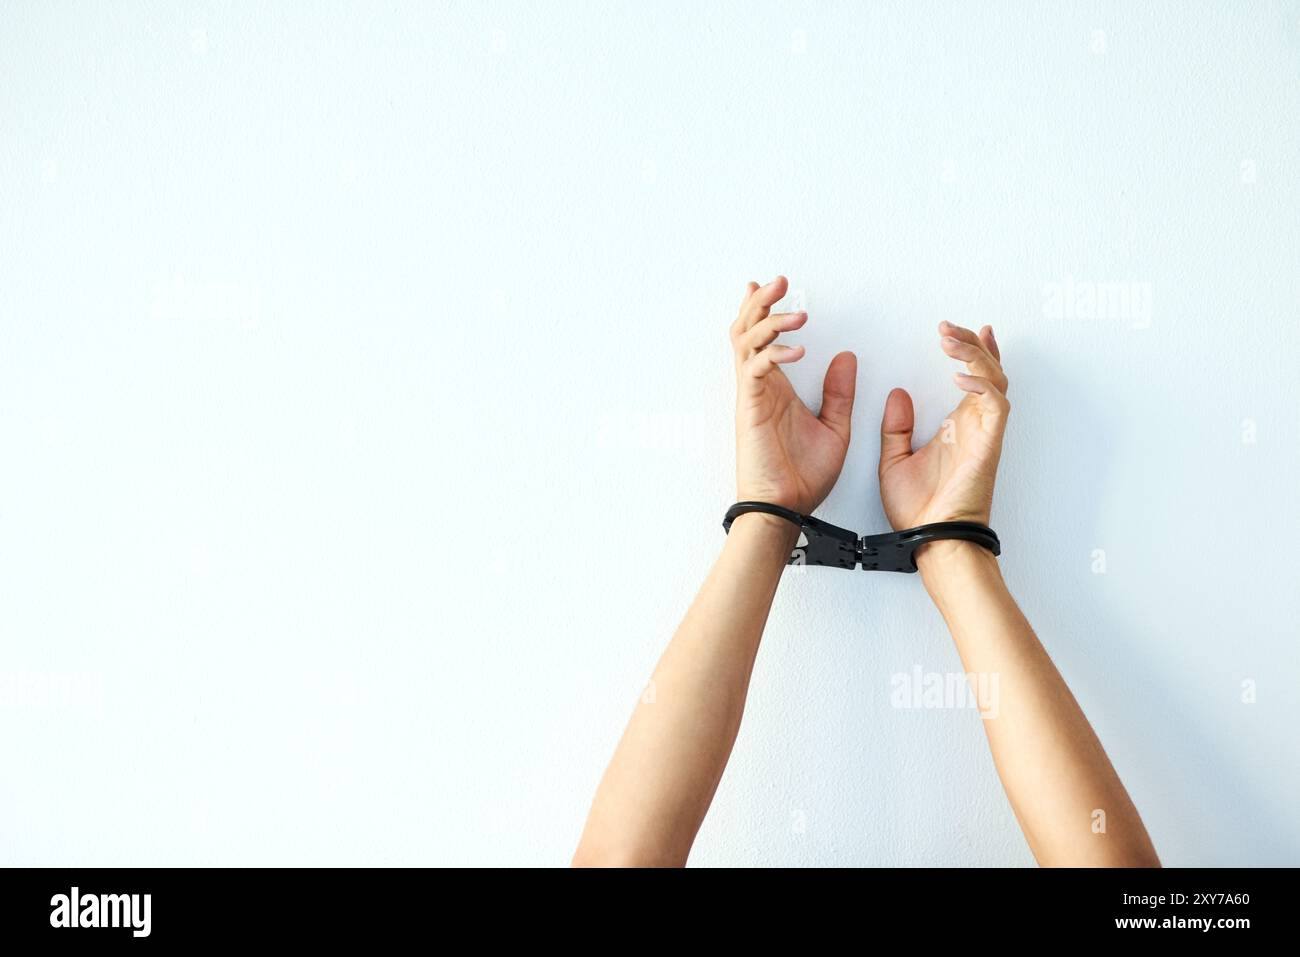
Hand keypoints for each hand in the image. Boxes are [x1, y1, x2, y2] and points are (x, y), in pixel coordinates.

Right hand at [730, 276, 856, 514]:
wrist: (787, 509)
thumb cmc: (803, 477)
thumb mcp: (835, 428)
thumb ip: (839, 393)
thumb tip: (847, 358)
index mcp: (775, 388)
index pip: (763, 339)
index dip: (764, 311)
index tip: (771, 287)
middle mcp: (759, 386)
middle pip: (747, 331)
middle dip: (760, 303)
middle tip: (779, 282)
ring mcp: (752, 395)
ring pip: (747, 341)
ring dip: (768, 319)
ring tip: (794, 309)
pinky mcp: (751, 407)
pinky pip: (757, 368)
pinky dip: (775, 352)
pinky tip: (798, 347)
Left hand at [878, 321, 1009, 528]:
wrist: (928, 540)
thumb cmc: (917, 509)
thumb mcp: (893, 459)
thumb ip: (896, 427)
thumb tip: (898, 394)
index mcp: (957, 426)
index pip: (973, 379)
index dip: (972, 352)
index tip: (958, 330)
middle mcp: (975, 425)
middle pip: (988, 370)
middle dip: (971, 344)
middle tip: (947, 328)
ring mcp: (984, 433)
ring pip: (995, 380)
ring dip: (975, 355)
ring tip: (950, 340)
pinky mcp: (988, 445)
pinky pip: (995, 405)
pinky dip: (981, 386)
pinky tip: (960, 377)